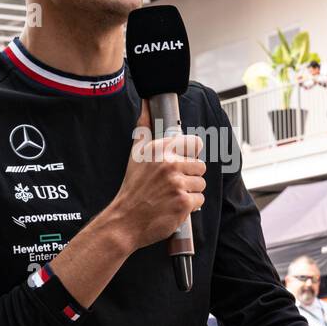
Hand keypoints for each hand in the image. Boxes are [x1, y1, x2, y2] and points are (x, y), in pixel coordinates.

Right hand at [109, 101, 205, 250]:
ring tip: (172, 195)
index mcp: (160, 149)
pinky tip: (174, 205)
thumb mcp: (135, 154)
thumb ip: (143, 129)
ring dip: (190, 191)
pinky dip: (190, 206)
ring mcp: (177, 183)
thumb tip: (145, 105)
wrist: (125, 220)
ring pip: (201, 184)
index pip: (194, 143)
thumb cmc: (132, 188)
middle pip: (200, 166)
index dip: (191, 154)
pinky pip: (199, 200)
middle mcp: (169, 164)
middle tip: (172, 184)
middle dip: (189, 176)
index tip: (184, 161)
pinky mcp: (183, 202)